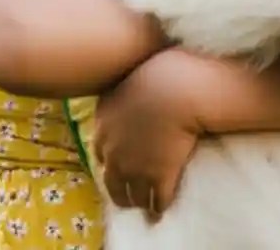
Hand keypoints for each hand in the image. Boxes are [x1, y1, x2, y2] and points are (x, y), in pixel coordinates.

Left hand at [93, 50, 200, 222]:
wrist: (179, 88)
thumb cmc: (159, 71)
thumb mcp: (128, 75)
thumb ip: (122, 84)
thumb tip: (126, 76)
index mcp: (104, 124)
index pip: (100, 152)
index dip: (110, 160)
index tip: (118, 163)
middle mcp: (113, 150)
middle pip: (111, 180)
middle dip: (119, 189)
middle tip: (127, 194)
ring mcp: (134, 165)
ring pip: (132, 195)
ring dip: (138, 202)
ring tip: (145, 207)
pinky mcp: (159, 175)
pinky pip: (158, 199)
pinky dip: (160, 206)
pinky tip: (162, 208)